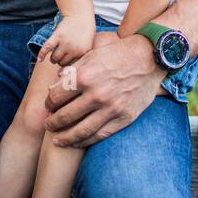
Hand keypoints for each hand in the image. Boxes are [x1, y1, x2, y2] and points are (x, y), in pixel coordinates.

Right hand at [38, 13, 95, 65]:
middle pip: (62, 63)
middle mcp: (73, 49)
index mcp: (82, 52)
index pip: (72, 66)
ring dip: (53, 59)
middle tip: (61, 57)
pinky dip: (41, 54)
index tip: (66, 65)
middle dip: (60, 61)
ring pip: (54, 58)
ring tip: (54, 56)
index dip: (68, 65)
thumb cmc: (84, 33)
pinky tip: (39, 59)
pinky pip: (47, 48)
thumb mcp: (87, 45)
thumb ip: (80, 56)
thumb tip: (68, 72)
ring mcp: (65, 43)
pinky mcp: (56, 36)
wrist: (80, 16)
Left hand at [43, 34, 164, 147]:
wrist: (149, 58)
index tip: (49, 107)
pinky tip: (77, 142)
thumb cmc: (117, 54)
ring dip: (66, 138)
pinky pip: (100, 135)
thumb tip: (52, 88)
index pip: (56, 97)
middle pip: (65, 116)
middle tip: (49, 125)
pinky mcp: (124, 118)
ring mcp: (111, 108)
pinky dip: (86, 141)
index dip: (48, 104)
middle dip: (53, 123)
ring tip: (58, 140)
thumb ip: (71, 72)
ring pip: (81, 131)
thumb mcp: (91, 55)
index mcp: (85, 76)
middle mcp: (97, 94)